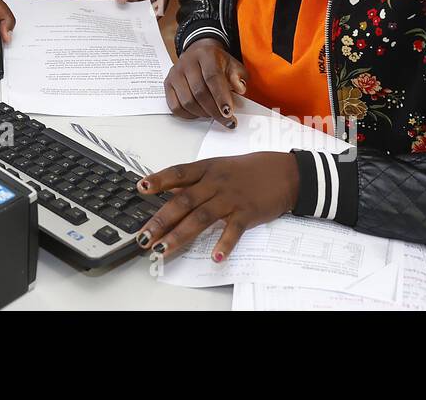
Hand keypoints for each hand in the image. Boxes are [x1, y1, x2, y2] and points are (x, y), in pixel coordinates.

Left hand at [134, 153, 299, 260]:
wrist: (285, 173)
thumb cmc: (248, 170)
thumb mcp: (218, 167)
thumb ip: (193, 180)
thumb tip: (168, 190)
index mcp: (206, 169)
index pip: (178, 173)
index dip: (158, 180)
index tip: (140, 188)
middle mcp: (215, 183)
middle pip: (183, 201)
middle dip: (161, 220)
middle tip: (144, 237)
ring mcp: (231, 198)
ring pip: (201, 218)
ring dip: (180, 235)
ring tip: (163, 249)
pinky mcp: (247, 213)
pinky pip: (233, 230)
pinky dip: (224, 244)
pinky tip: (215, 257)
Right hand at [164, 37, 245, 124]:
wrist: (199, 53)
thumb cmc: (217, 62)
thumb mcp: (233, 65)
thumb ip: (239, 76)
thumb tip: (239, 89)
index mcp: (205, 54)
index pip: (212, 77)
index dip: (221, 97)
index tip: (229, 112)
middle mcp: (187, 62)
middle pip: (199, 92)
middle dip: (214, 111)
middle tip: (227, 120)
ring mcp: (175, 73)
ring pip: (187, 101)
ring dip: (203, 113)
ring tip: (214, 115)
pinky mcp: (168, 83)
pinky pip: (175, 106)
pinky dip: (188, 115)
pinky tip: (199, 113)